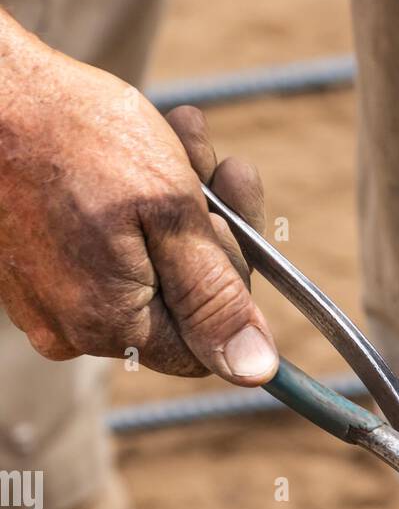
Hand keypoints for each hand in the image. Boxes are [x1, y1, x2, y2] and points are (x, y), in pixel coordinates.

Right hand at [0, 18, 277, 383]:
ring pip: (146, 270)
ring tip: (184, 139)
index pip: (205, 347)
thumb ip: (215, 297)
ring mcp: (46, 303)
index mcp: (111, 327)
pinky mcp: (32, 272)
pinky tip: (141, 152)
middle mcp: (74, 331)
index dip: (231, 286)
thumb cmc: (75, 136)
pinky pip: (103, 254)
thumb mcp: (169, 212)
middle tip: (220, 167)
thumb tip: (256, 371)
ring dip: (179, 207)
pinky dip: (132, 208)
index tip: (233, 220)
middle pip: (178, 306)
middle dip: (208, 235)